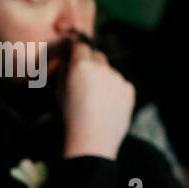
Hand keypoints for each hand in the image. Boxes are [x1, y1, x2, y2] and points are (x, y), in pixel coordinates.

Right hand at [60, 40, 135, 159]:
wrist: (92, 140)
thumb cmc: (70, 117)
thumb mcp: (59, 91)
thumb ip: (64, 70)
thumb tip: (68, 60)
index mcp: (81, 65)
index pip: (81, 47)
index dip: (78, 54)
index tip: (76, 60)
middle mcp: (102, 68)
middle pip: (97, 56)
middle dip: (92, 64)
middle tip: (86, 81)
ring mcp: (118, 78)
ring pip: (110, 72)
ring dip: (104, 79)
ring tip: (97, 100)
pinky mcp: (129, 90)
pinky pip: (121, 84)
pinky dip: (116, 91)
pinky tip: (108, 106)